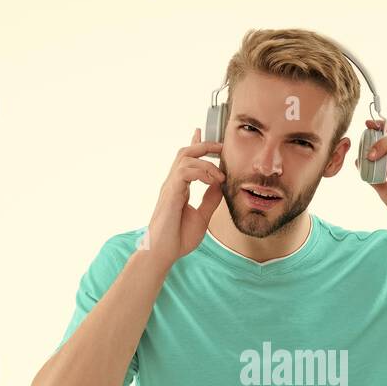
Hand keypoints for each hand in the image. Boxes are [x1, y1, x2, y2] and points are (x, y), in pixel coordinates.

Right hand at [143, 127, 226, 262]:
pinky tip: (212, 181)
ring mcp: (170, 187)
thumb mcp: (202, 217)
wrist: (164, 253)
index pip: (187, 161)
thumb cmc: (178, 238)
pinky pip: (184, 172)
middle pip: (185, 152)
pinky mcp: (170, 194)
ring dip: (206, 162)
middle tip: (222, 147)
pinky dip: (201, 172)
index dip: (196, 145)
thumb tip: (221, 186)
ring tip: (220, 175)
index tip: (202, 132)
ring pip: (185, 158)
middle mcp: (173, 184)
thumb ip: (210, 200)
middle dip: (204, 145)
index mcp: (179, 188)